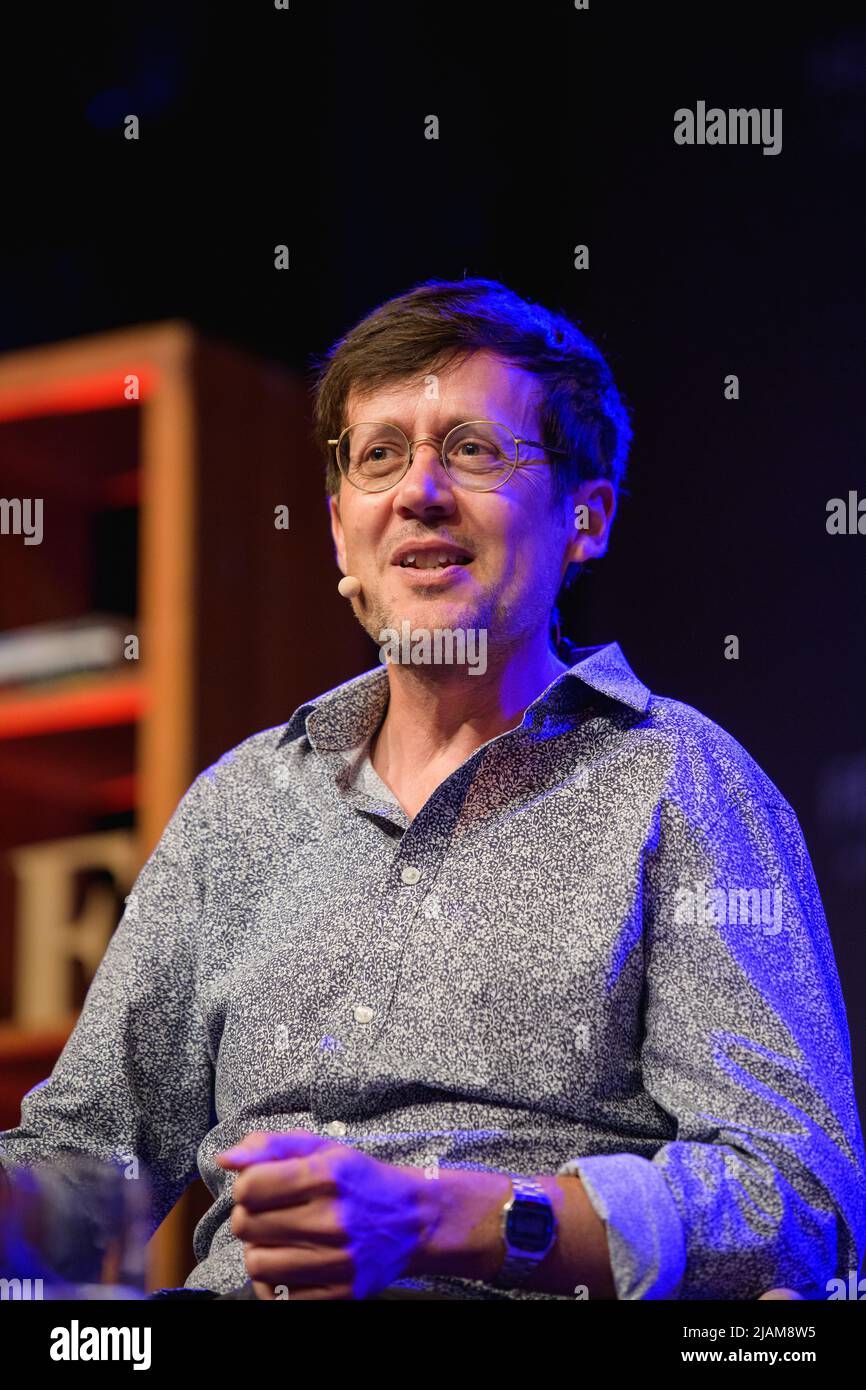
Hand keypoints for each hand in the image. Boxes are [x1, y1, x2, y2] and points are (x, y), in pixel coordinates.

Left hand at [216, 1130, 434, 1299]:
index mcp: (327, 1176)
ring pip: (257, 1264)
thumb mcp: (322, 1149)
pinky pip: (278, 1297)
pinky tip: (289, 1263)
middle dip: (249, 1217)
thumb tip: (225, 1160)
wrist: (413, 1220)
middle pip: (246, 1227)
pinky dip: (274, 1282)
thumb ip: (270, 1146)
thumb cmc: (359, 1181)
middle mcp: (332, 1219)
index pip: (249, 1188)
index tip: (260, 1187)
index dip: (246, 1186)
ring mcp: (337, 1261)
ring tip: (277, 1239)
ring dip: (258, 1250)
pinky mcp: (341, 1293)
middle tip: (268, 1213)